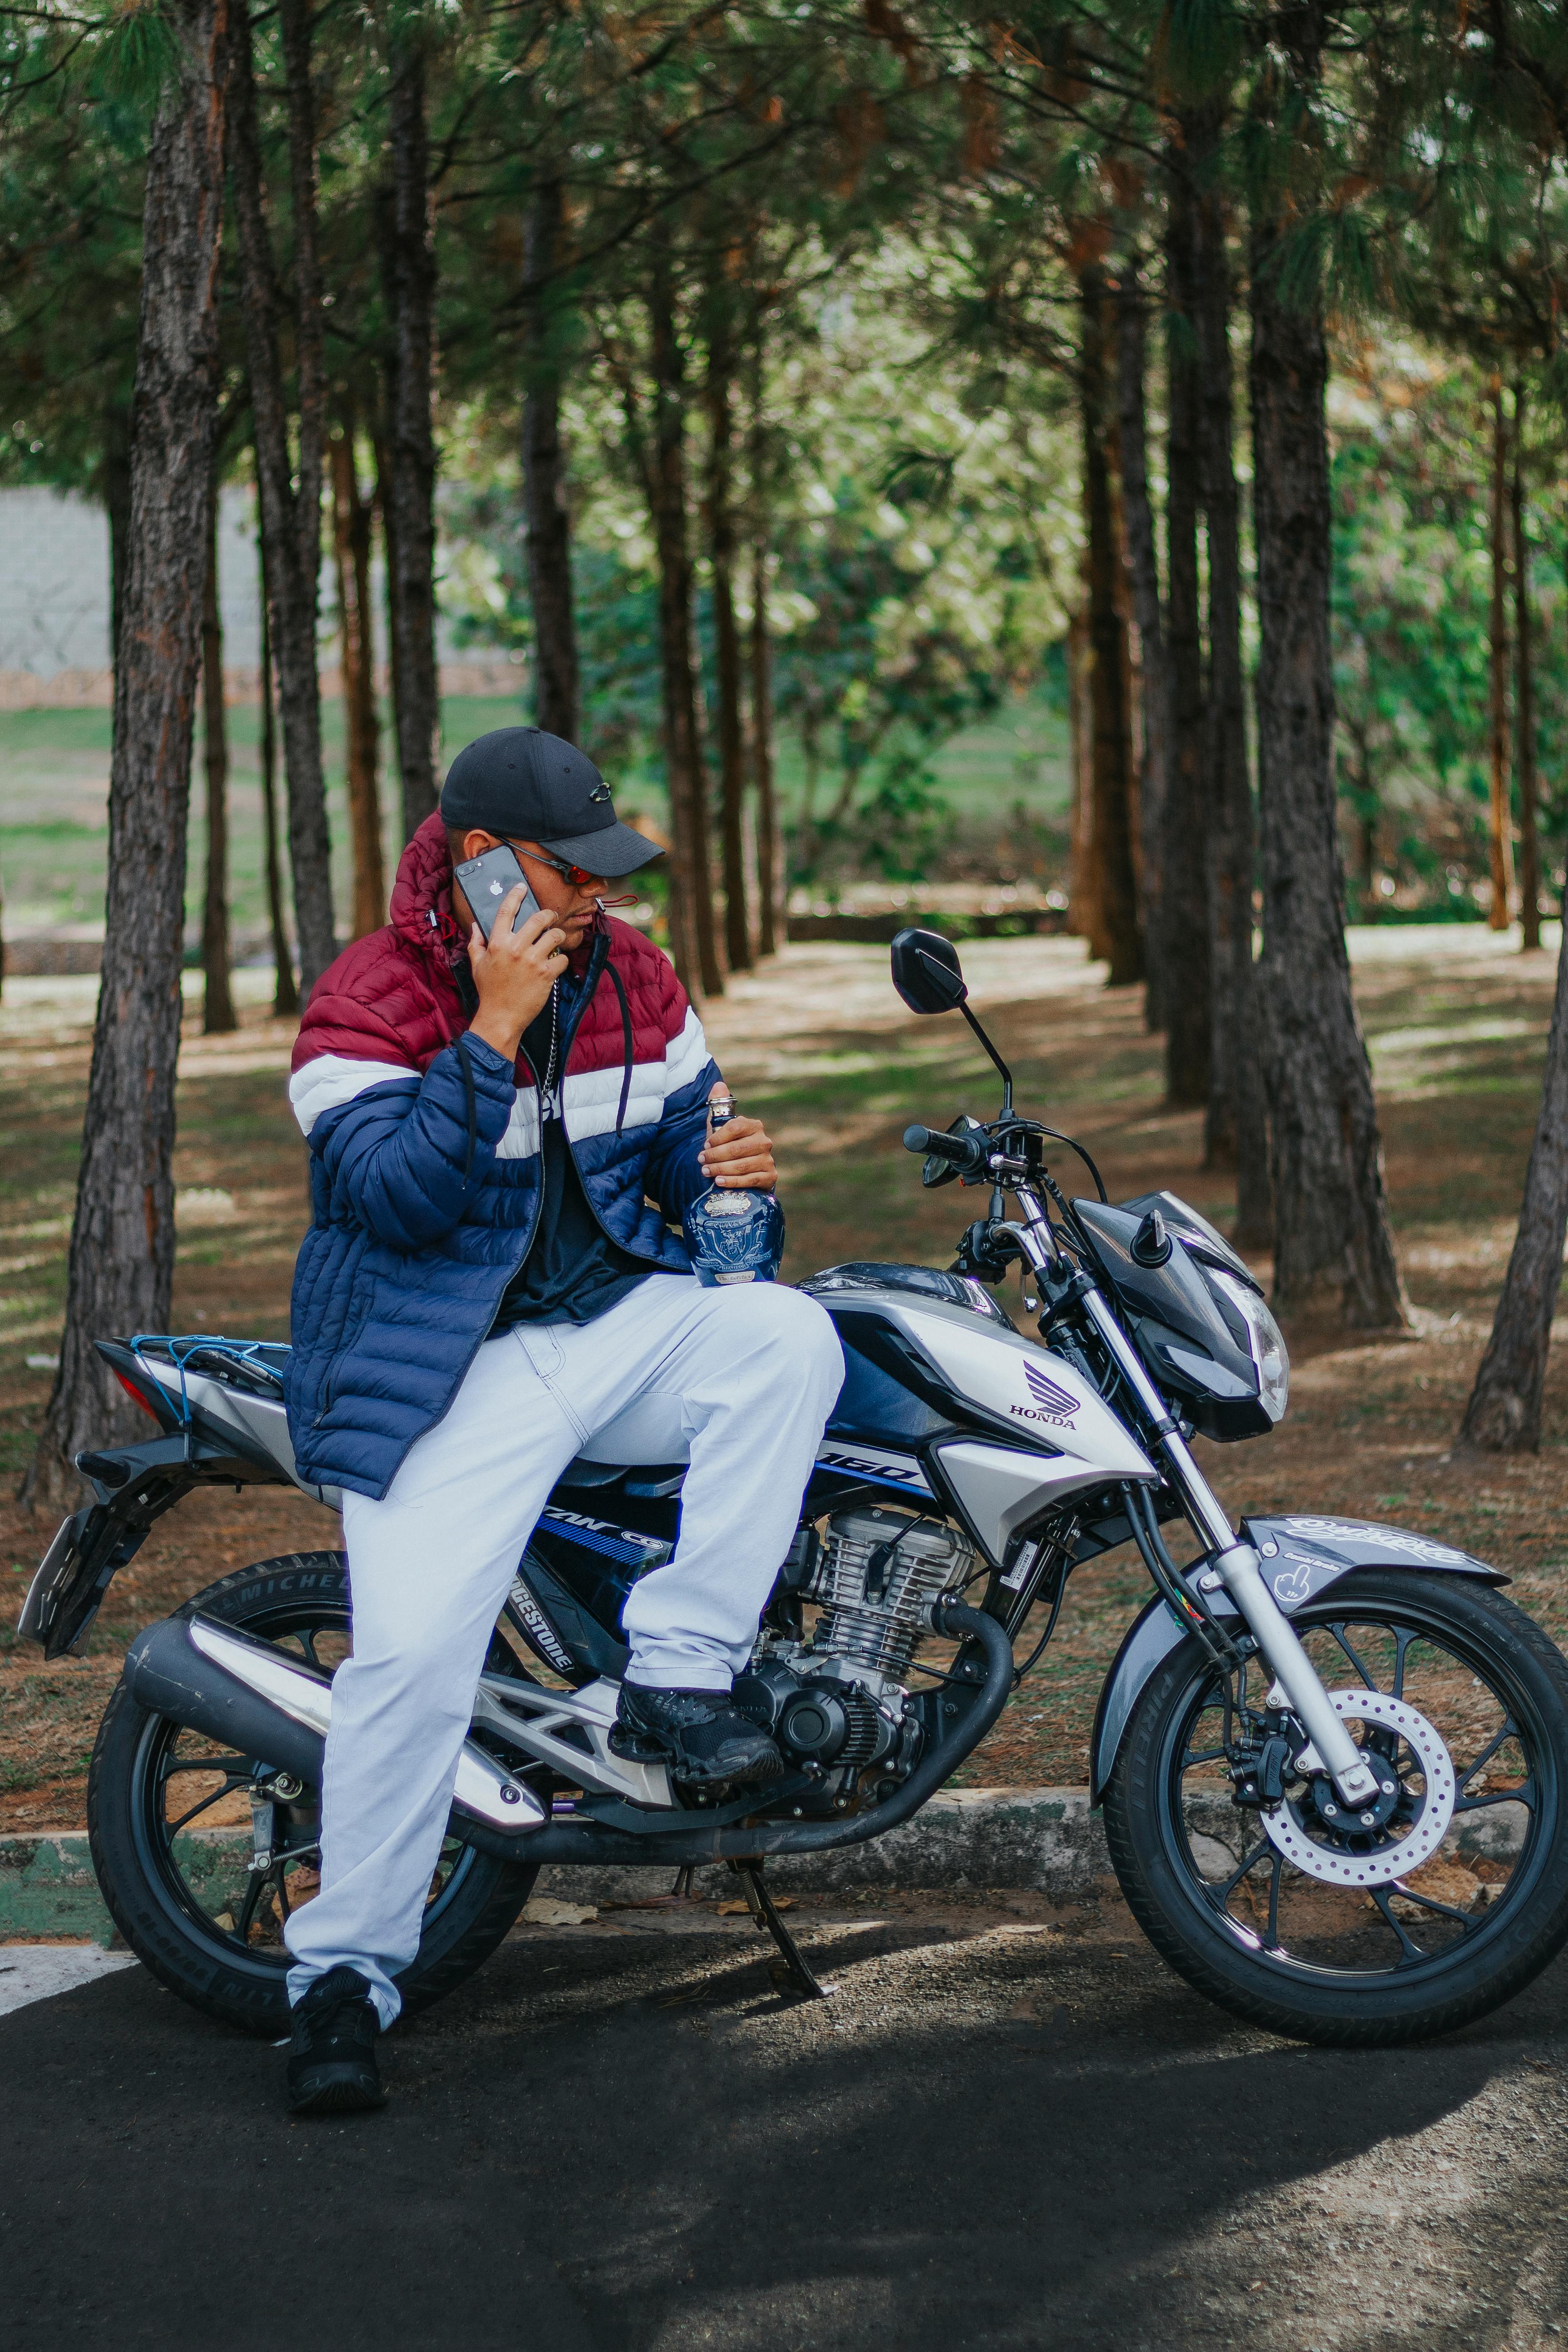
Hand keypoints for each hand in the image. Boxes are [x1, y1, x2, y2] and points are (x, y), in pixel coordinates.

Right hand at [467, 890, 567, 1061]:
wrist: (501, 1016)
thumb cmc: (489, 991)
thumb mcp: (477, 965)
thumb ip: (476, 943)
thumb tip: (476, 926)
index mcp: (497, 943)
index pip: (506, 912)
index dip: (515, 895)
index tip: (522, 887)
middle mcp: (515, 948)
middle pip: (538, 918)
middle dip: (548, 914)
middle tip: (551, 916)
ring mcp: (532, 961)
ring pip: (554, 935)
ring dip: (558, 934)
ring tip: (556, 938)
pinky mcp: (546, 974)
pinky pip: (562, 958)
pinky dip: (561, 959)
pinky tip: (556, 963)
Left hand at [700, 1081, 776, 1190]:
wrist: (742, 1172)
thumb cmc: (729, 1146)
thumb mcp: (721, 1127)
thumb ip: (719, 1105)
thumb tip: (718, 1084)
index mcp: (754, 1125)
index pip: (735, 1128)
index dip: (718, 1137)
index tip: (705, 1145)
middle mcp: (764, 1141)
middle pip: (737, 1149)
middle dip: (716, 1156)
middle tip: (701, 1161)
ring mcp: (768, 1160)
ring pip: (742, 1165)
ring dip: (720, 1169)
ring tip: (706, 1172)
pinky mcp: (770, 1177)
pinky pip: (750, 1180)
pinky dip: (733, 1182)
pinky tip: (719, 1182)